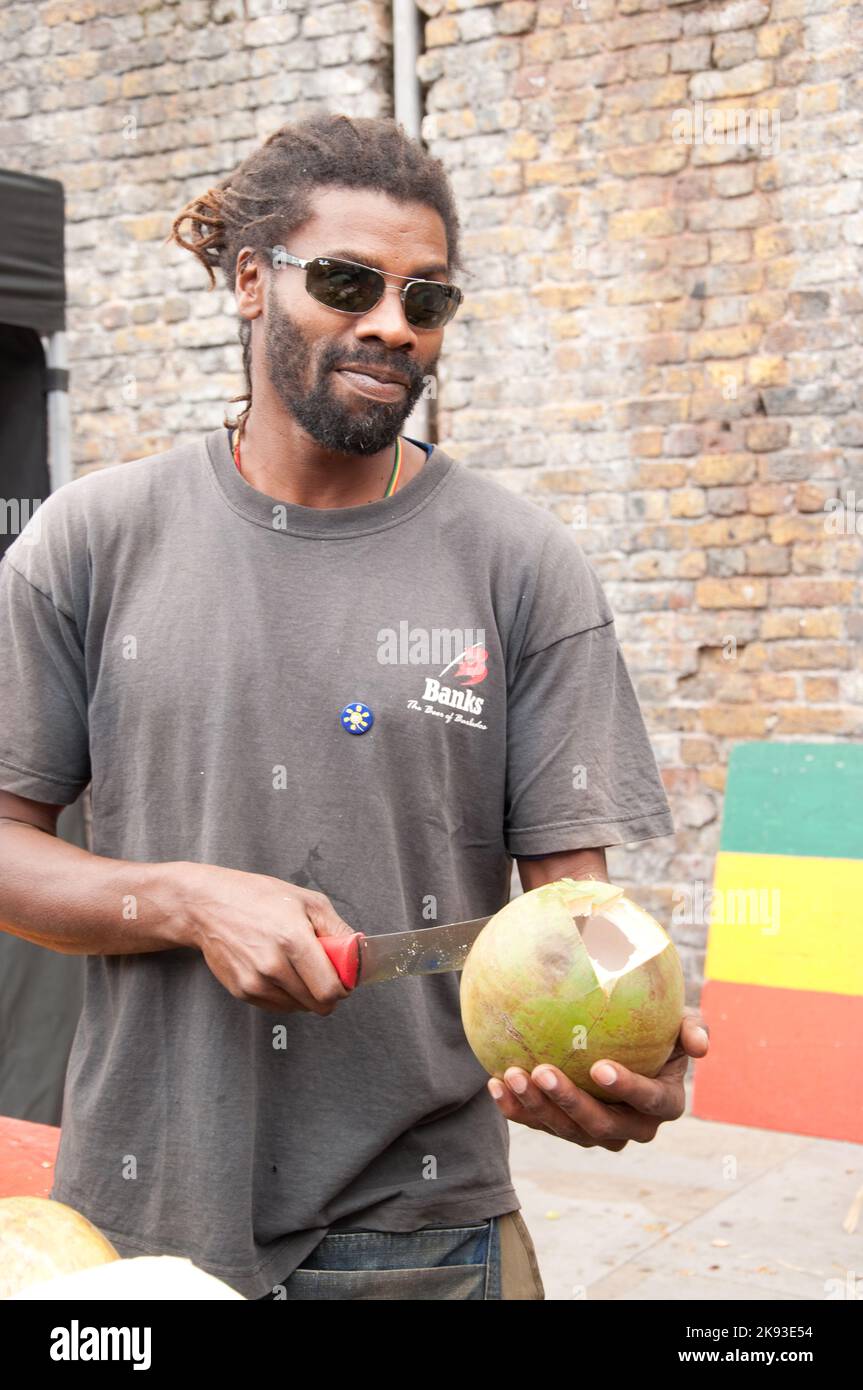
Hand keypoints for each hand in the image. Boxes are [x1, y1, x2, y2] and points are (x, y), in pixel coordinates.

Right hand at [178, 862, 353, 1014]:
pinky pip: (278, 1007)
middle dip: (328, 992)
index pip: (331, 989)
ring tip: (295, 964)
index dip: (344, 987)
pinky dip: (286, 995)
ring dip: (306, 993)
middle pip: (318, 1004)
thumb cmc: (258, 897)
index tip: (344, 978)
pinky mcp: (242, 992)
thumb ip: (338, 930)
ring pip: (299, 1008)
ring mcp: (255, 982)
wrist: (207, 906)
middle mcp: (273, 966)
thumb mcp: (307, 901)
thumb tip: (359, 954)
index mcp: (293, 940)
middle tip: (323, 971)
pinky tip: (278, 970)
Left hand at [487, 1008, 708, 1149]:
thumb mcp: (680, 1021)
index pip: (648, 1100)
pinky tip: (493, 1083)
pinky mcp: (566, 1128)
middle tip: (543, 1071)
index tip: (599, 1067)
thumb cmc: (658, 1026)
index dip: (626, 1089)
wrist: (625, 1040)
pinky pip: (539, 1122)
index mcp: (664, 1102)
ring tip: (511, 1075)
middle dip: (570, 1102)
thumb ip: (692, 1027)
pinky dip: (515, 1108)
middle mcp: (633, 1127)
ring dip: (537, 1106)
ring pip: (566, 1130)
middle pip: (601, 1125)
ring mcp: (597, 1133)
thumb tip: (700, 1045)